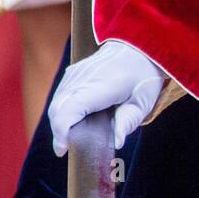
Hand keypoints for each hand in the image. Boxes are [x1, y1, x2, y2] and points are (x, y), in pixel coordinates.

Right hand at [48, 40, 165, 155]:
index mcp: (100, 85)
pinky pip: (60, 95)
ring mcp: (75, 74)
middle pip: (57, 109)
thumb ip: (128, 122)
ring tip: (71, 136)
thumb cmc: (142, 76)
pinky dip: (62, 110)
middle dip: (59, 132)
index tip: (64, 149)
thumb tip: (117, 142)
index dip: (62, 131)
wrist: (137, 47)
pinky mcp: (72, 73)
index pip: (70, 109)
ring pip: (56, 103)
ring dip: (59, 121)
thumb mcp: (143, 101)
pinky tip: (73, 120)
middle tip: (68, 148)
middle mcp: (82, 78)